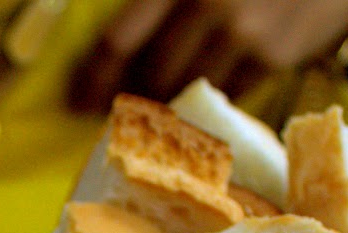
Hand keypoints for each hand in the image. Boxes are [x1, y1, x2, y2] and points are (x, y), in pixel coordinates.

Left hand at [69, 0, 347, 111]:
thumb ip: (162, 4)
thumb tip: (111, 52)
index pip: (119, 40)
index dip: (92, 77)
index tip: (76, 101)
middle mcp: (208, 5)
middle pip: (150, 75)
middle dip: (132, 96)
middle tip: (119, 108)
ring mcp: (242, 35)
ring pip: (184, 91)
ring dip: (169, 102)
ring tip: (163, 100)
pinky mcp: (270, 59)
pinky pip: (223, 95)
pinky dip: (209, 97)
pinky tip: (210, 85)